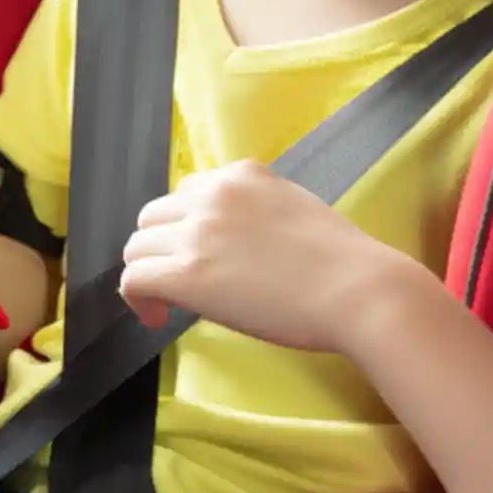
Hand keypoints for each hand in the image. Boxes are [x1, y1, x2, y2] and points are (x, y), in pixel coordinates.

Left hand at [119, 160, 411, 351]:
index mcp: (241, 175)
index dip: (185, 228)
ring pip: (136, 248)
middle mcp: (211, 196)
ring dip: (148, 274)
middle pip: (153, 218)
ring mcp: (196, 234)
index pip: (186, 194)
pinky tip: (157, 316)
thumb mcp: (294, 208)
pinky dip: (136, 299)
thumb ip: (255, 212)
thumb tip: (232, 241)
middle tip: (181, 281)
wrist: (359, 290)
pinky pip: (133, 279)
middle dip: (161, 249)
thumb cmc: (342, 263)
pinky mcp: (185, 275)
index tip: (199, 255)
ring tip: (168, 302)